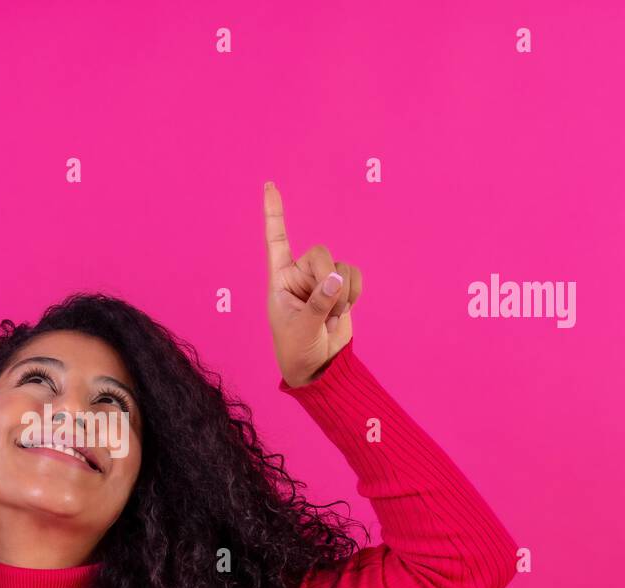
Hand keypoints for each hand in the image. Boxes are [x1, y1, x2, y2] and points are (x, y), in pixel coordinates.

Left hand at [263, 181, 362, 386]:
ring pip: (340, 267)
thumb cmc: (297, 350)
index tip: (269, 184)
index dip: (273, 213)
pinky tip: (343, 313)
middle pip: (320, 253)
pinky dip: (354, 294)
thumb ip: (318, 302)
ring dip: (342, 295)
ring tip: (331, 318)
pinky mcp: (342, 288)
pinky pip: (355, 275)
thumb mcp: (302, 328)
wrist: (320, 367)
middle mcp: (300, 275)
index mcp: (280, 280)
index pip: (276, 241)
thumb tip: (335, 277)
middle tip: (325, 312)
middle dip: (327, 282)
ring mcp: (322, 280)